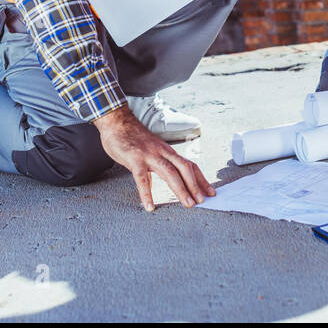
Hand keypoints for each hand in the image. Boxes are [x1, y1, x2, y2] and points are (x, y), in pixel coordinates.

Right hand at [94, 108, 213, 211]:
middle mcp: (162, 152)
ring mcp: (149, 155)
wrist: (116, 121)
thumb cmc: (133, 137)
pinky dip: (147, 194)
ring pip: (169, 172)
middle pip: (184, 168)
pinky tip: (150, 206)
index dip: (201, 179)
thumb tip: (167, 180)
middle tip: (202, 201)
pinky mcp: (134, 159)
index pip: (189, 165)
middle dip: (195, 185)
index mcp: (167, 151)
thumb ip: (160, 164)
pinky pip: (142, 179)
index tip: (210, 192)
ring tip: (187, 204)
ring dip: (181, 189)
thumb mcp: (152, 149)